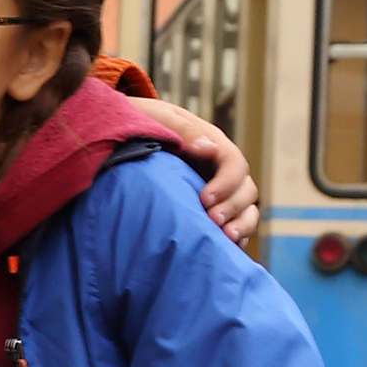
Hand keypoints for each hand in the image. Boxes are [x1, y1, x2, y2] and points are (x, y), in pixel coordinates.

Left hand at [150, 101, 261, 245]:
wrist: (121, 141)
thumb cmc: (140, 124)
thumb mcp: (159, 118)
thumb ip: (183, 130)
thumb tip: (207, 149)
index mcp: (212, 144)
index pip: (234, 164)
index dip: (227, 183)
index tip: (205, 199)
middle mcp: (220, 170)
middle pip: (246, 190)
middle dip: (233, 208)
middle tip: (212, 222)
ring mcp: (218, 192)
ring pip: (246, 210)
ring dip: (240, 225)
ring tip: (224, 239)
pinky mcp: (210, 211)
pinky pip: (233, 227)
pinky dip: (234, 238)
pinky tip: (221, 248)